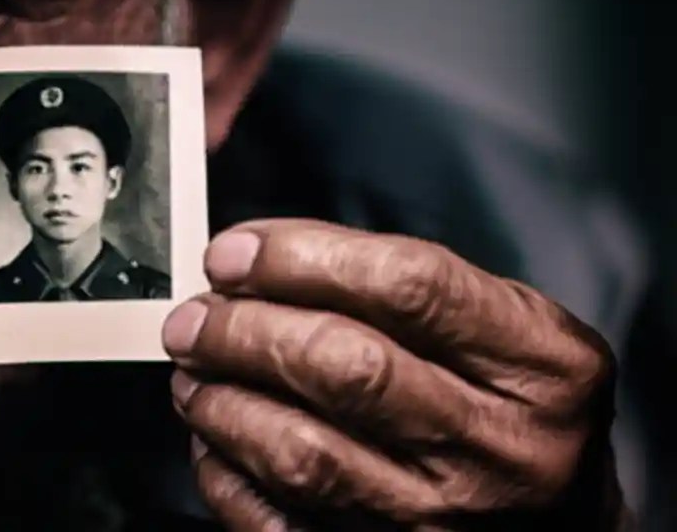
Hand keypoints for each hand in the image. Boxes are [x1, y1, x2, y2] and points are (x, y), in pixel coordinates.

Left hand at [163, 219, 620, 530]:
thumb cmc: (515, 409)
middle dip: (245, 331)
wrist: (561, 525)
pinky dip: (226, 475)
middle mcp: (499, 449)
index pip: (409, 287)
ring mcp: (441, 520)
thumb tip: (259, 260)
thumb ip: (404, 285)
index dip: (301, 258)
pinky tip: (215, 440)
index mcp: (540, 367)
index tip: (233, 252)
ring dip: (224, 402)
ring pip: (303, 452)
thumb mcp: (510, 327)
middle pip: (347, 368)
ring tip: (195, 372)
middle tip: (196, 316)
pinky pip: (280, 522)